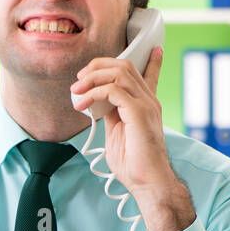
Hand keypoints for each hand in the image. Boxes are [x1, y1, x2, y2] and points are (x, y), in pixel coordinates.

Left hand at [70, 46, 171, 187]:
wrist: (147, 182)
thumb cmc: (133, 163)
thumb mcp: (117, 132)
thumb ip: (111, 113)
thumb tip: (96, 102)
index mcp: (146, 104)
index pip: (151, 74)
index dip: (152, 60)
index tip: (153, 49)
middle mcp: (149, 100)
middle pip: (125, 66)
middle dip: (98, 66)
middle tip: (79, 81)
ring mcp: (146, 105)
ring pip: (119, 73)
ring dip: (92, 78)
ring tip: (76, 91)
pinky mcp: (139, 113)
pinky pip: (113, 90)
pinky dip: (94, 94)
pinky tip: (83, 104)